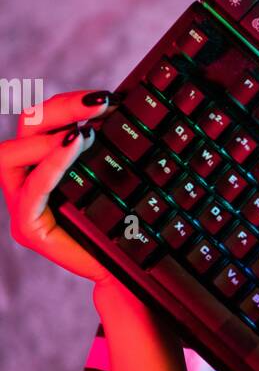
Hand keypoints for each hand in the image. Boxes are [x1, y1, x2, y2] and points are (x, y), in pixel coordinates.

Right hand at [0, 89, 122, 286]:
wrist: (133, 272)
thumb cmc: (127, 226)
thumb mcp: (119, 176)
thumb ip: (108, 145)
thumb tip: (117, 105)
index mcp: (45, 166)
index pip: (39, 122)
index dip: (67, 103)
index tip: (105, 97)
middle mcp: (27, 183)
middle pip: (23, 130)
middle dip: (60, 108)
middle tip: (100, 102)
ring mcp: (24, 207)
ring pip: (10, 156)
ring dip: (48, 134)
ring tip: (86, 130)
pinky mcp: (28, 229)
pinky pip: (30, 191)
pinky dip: (50, 164)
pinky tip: (74, 146)